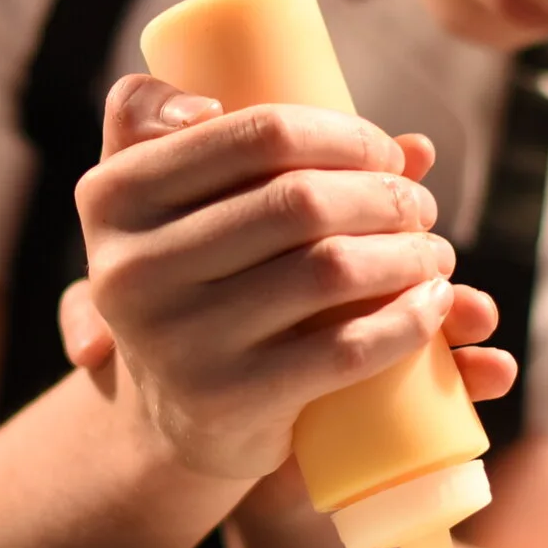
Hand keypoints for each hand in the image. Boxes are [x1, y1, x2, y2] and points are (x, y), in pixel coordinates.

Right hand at [74, 75, 513, 480]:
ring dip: (409, 253)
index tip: (385, 154)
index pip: (257, 132)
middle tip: (420, 205)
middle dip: (387, 194)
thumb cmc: (198, 281)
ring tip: (433, 253)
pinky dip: (409, 321)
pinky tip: (435, 305)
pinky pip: (346, 348)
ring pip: (330, 269)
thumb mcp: (178, 203)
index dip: (343, 133)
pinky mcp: (227, 400)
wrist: (171, 416)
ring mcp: (177, 338)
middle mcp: (130, 266)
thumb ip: (255, 146)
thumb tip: (418, 148)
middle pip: (301, 200)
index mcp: (112, 194)